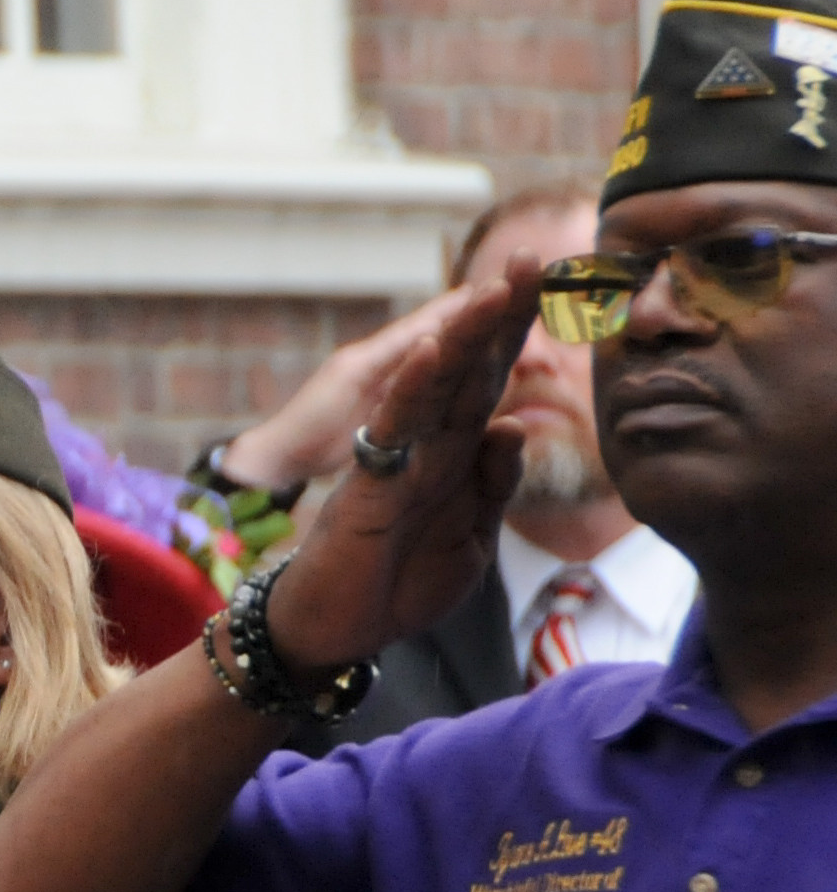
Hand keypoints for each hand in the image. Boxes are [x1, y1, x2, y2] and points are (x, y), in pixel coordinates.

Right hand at [258, 267, 535, 679]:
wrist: (335, 633)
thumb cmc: (396, 587)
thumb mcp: (472, 539)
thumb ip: (493, 485)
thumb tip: (513, 426)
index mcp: (455, 456)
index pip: (492, 383)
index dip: (521, 337)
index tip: (557, 287)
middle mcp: (426, 445)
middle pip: (468, 368)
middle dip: (500, 314)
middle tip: (534, 258)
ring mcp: (397, 460)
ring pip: (434, 386)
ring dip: (463, 336)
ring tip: (494, 288)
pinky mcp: (369, 486)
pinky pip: (391, 430)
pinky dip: (411, 391)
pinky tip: (430, 353)